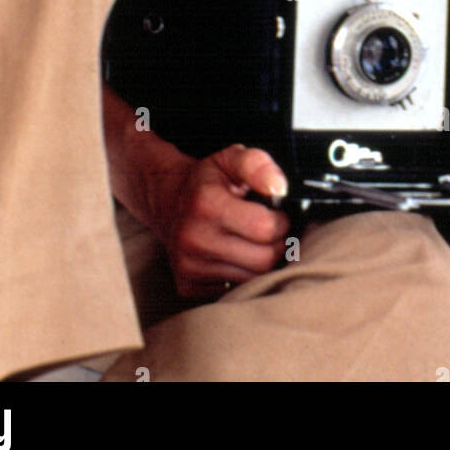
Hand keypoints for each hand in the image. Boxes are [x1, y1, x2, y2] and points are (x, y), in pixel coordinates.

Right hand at [157, 144, 290, 298]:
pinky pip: (233, 290)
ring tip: (252, 241)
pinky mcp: (187, 285)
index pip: (265, 228)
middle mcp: (193, 238)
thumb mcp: (230, 159)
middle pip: (262, 260)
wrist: (169, 202)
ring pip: (251, 279)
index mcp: (207, 204)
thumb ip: (257, 165)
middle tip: (268, 230)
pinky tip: (235, 256)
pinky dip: (241, 276)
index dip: (280, 220)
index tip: (276, 214)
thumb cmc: (207, 181)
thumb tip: (279, 186)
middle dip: (276, 245)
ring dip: (260, 262)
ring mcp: (188, 266)